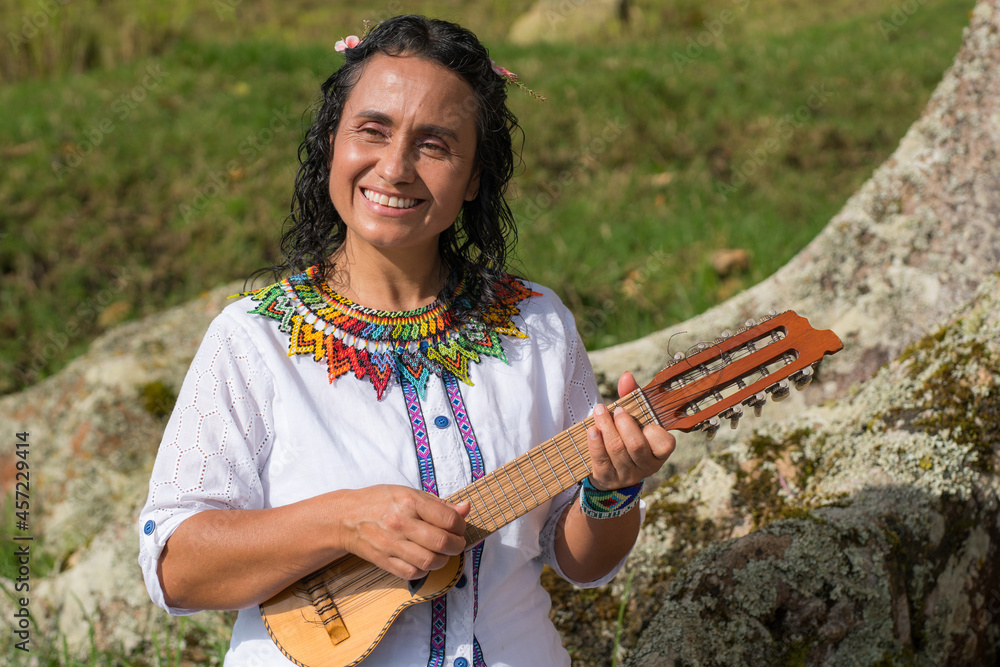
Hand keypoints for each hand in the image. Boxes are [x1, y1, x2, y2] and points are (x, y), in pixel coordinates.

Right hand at [336, 485, 469, 580]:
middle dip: (457, 546)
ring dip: (443, 560)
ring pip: (430, 562)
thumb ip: (439, 504)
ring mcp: (391, 544)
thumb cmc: (380, 502)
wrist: (346, 518)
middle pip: (441, 543)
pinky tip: (424, 561)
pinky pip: (413, 573)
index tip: (459, 527)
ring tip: (442, 553)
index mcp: (410, 502)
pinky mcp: (384, 561)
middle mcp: (401, 523)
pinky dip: (424, 571)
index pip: (448, 519)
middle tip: (456, 543)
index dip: (460, 526)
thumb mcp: (409, 493)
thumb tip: (465, 509)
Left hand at [587, 371, 675, 490]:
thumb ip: (632, 396)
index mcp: (659, 452)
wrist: (610, 469)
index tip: (645, 421)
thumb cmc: (625, 436)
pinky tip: (592, 430)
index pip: (665, 444)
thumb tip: (626, 375)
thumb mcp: (633, 417)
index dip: (654, 432)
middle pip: (636, 445)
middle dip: (624, 424)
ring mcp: (626, 474)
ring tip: (599, 411)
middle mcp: (645, 466)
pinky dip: (595, 443)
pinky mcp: (607, 478)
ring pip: (617, 450)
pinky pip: (600, 460)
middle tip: (617, 410)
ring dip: (606, 427)